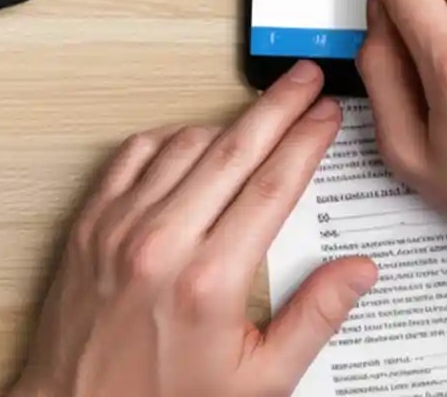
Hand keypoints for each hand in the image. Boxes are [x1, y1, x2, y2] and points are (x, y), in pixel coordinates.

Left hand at [11, 62, 376, 396]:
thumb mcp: (258, 380)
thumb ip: (314, 318)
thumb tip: (357, 271)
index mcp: (210, 280)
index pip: (273, 185)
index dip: (306, 140)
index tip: (326, 115)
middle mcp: (161, 243)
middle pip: (235, 149)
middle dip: (278, 106)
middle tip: (304, 79)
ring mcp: (119, 228)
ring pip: (185, 144)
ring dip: (228, 122)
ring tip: (260, 114)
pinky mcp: (88, 225)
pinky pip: (133, 155)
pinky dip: (169, 138)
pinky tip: (192, 139)